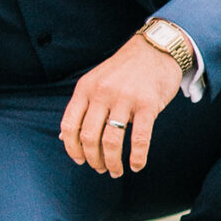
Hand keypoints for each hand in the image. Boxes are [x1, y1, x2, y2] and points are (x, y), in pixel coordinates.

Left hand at [60, 35, 182, 176]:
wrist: (156, 49)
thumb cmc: (125, 70)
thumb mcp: (96, 81)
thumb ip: (82, 107)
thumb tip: (63, 138)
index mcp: (85, 88)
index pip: (70, 125)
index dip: (72, 148)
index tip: (79, 160)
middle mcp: (102, 93)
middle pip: (89, 137)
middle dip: (93, 159)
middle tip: (100, 169)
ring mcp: (124, 98)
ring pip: (111, 141)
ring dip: (112, 163)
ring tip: (116, 171)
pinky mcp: (147, 104)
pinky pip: (140, 139)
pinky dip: (137, 158)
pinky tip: (137, 166)